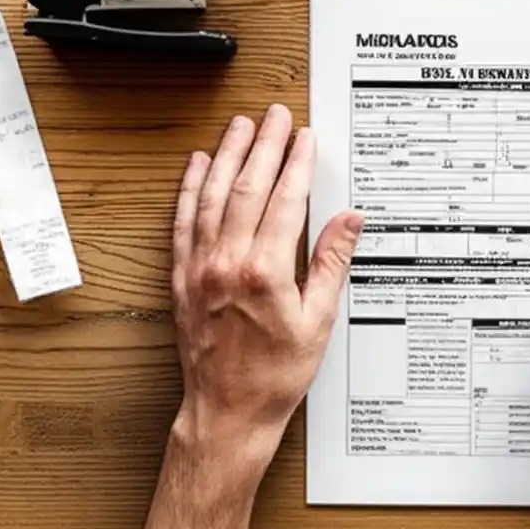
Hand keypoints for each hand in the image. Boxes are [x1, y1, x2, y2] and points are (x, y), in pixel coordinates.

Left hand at [172, 104, 364, 461]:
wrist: (227, 410)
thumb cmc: (274, 375)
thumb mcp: (319, 320)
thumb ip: (331, 263)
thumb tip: (348, 221)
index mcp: (265, 272)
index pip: (285, 201)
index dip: (297, 164)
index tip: (305, 139)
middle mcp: (226, 263)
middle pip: (247, 187)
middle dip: (264, 146)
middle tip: (275, 117)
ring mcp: (199, 268)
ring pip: (212, 196)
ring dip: (227, 156)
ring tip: (239, 127)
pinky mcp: (181, 278)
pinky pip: (183, 221)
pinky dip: (190, 189)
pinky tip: (198, 166)